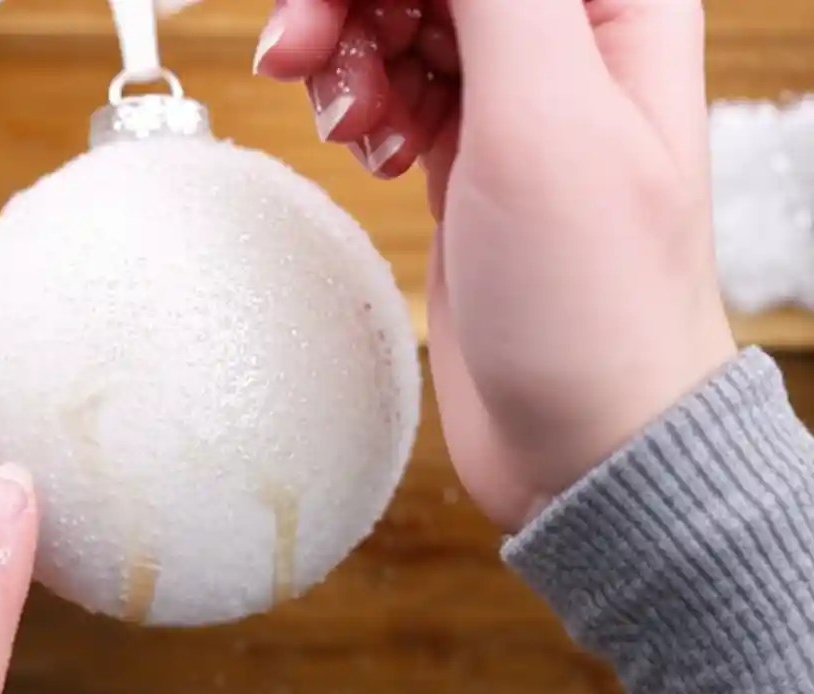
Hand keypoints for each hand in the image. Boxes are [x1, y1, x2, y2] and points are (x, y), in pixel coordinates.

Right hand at [255, 0, 737, 529]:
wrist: (582, 437)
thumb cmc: (595, 300)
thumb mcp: (546, 116)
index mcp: (611, 0)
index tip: (329, 15)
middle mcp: (564, 37)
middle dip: (349, 2)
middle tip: (295, 55)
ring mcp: (511, 96)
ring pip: (394, 20)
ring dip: (347, 60)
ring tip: (353, 129)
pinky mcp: (466, 154)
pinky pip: (389, 88)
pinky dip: (362, 111)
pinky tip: (378, 158)